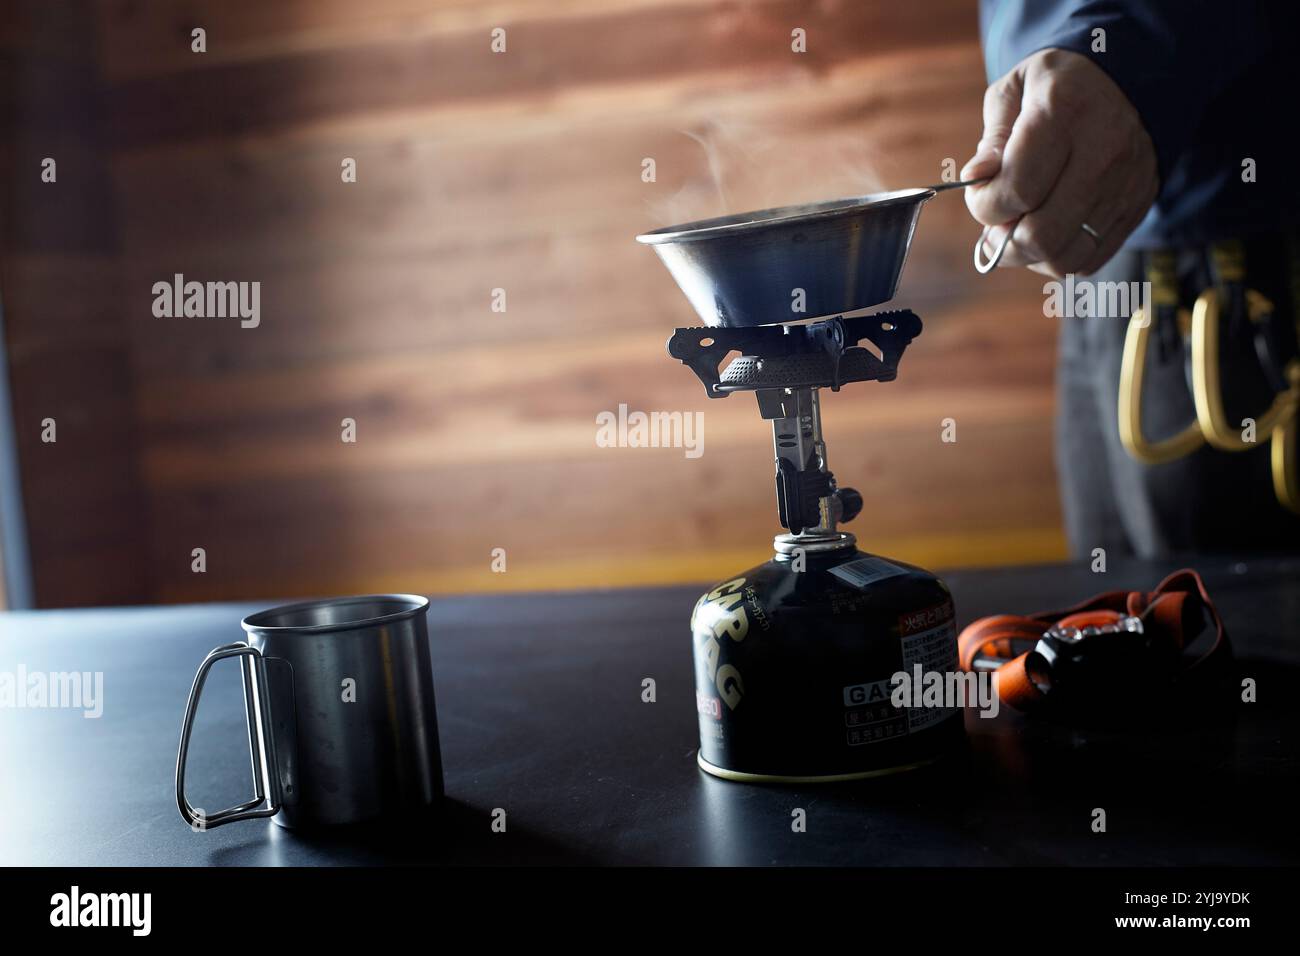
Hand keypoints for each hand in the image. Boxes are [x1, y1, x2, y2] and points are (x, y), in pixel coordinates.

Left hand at [962, 48, 1158, 277]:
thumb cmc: (1056, 89)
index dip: (985, 207)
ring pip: (1064, 257)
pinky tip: (1045, 235)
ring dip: (1028, 256)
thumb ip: (992, 139)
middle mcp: (1103, 149)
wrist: (1129, 81)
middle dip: (1002, 242)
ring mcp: (1125, 183)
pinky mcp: (1137, 206)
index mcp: (1063, 110)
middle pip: (1041, 234)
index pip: (1017, 190)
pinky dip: (1056, 259)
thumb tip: (976, 179)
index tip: (980, 197)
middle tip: (993, 227)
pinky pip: (1088, 261)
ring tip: (1017, 232)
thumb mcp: (1014, 92)